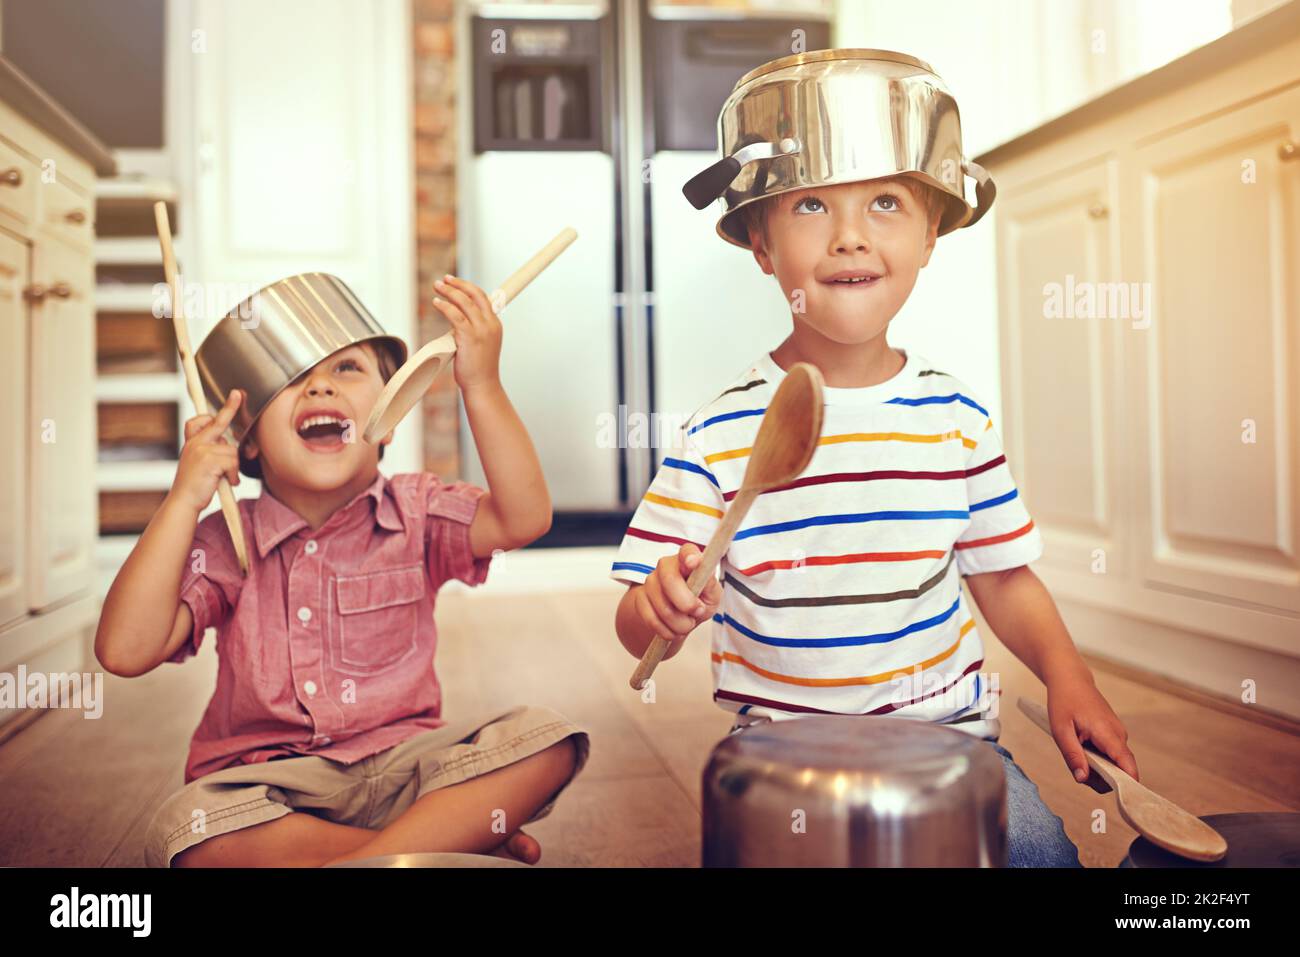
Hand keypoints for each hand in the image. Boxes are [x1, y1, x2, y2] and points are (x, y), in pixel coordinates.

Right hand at [170, 389, 242, 512]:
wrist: (183, 501)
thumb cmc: (194, 486)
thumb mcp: (199, 464)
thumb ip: (210, 451)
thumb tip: (229, 444)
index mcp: (193, 442)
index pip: (199, 420)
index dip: (215, 410)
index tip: (233, 395)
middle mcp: (196, 443)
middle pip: (217, 422)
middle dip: (230, 407)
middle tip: (238, 393)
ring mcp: (202, 450)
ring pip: (232, 451)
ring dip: (232, 467)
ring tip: (223, 478)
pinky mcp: (209, 460)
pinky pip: (232, 463)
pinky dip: (233, 475)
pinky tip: (226, 482)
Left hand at [432, 274, 502, 393]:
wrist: (483, 385)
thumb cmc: (478, 368)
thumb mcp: (480, 344)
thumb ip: (472, 329)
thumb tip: (456, 320)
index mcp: (495, 324)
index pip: (483, 298)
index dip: (468, 287)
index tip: (455, 282)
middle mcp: (490, 324)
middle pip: (475, 294)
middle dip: (459, 284)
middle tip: (444, 279)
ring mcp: (481, 330)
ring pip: (464, 302)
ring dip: (449, 291)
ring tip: (437, 286)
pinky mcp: (469, 337)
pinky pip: (455, 315)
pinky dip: (445, 306)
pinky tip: (436, 302)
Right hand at [634, 543, 722, 644]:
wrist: (677, 617)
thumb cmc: (699, 601)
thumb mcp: (711, 594)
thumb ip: (710, 586)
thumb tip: (705, 580)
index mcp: (687, 560)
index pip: (687, 551)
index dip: (690, 555)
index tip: (694, 562)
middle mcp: (666, 566)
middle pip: (670, 580)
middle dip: (686, 604)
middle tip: (697, 613)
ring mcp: (650, 581)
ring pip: (663, 607)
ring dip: (680, 624)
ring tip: (687, 624)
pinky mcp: (639, 599)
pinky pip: (652, 620)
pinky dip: (667, 631)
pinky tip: (674, 630)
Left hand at [1047, 675, 1138, 783]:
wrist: (1070, 680)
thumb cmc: (1064, 701)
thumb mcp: (1060, 730)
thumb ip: (1072, 756)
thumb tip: (1083, 779)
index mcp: (1108, 734)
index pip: (1128, 766)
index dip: (1127, 785)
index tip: (1119, 798)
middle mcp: (1119, 735)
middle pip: (1119, 771)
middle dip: (1099, 777)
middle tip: (1076, 766)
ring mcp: (1118, 734)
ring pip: (1113, 764)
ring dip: (1096, 766)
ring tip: (1076, 750)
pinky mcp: (1114, 734)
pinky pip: (1110, 755)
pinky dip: (1096, 757)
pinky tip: (1082, 745)